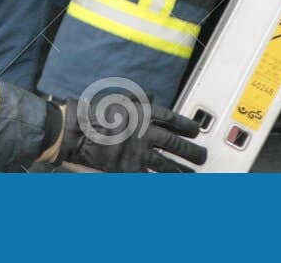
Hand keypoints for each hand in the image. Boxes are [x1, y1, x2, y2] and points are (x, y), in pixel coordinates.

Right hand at [44, 95, 207, 172]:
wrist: (79, 132)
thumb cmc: (96, 114)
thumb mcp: (119, 99)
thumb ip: (138, 98)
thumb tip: (152, 95)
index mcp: (143, 114)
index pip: (172, 120)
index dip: (187, 126)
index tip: (195, 131)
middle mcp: (145, 134)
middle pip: (175, 144)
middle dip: (192, 152)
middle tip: (201, 157)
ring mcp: (138, 153)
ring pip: (166, 165)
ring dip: (181, 171)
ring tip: (191, 175)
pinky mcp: (129, 169)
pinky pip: (149, 178)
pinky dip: (160, 183)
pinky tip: (170, 186)